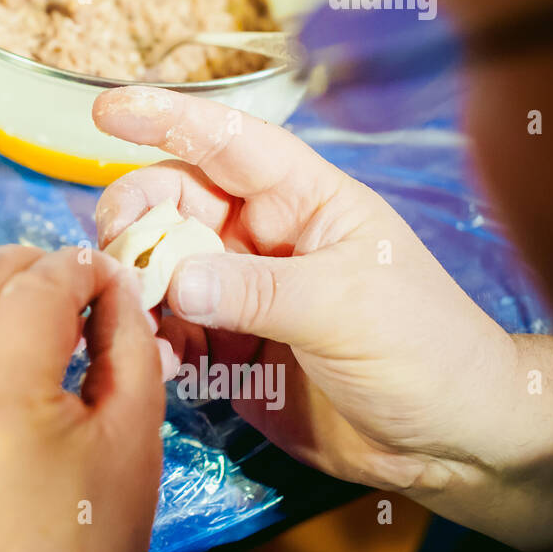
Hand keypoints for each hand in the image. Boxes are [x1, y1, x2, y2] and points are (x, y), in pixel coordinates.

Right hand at [93, 87, 520, 494]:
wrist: (446, 442)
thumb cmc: (424, 348)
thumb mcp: (346, 308)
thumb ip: (256, 292)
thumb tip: (173, 280)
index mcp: (302, 199)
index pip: (227, 142)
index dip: (167, 118)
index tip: (106, 109)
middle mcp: (262, 236)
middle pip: (174, 202)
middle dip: (134, 217)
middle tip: (112, 251)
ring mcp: (240, 291)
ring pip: (161, 268)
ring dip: (137, 288)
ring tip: (133, 317)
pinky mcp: (226, 347)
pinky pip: (169, 331)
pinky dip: (153, 343)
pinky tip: (162, 364)